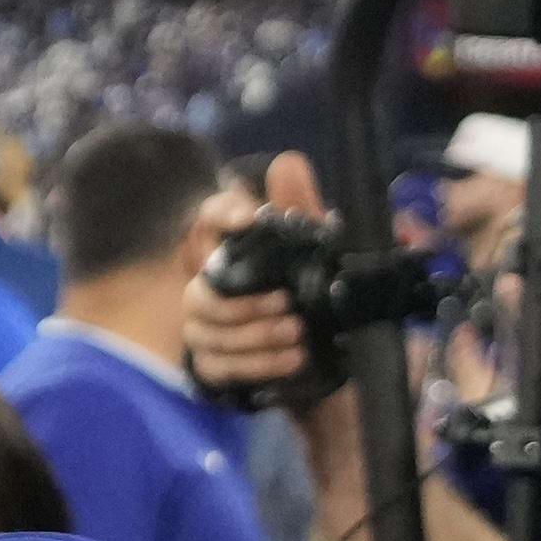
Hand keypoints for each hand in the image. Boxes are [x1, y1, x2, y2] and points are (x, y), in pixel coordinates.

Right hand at [184, 150, 324, 396]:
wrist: (344, 379)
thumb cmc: (329, 307)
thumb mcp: (328, 257)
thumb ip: (306, 213)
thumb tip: (287, 162)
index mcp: (237, 255)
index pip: (208, 220)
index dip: (219, 215)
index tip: (248, 219)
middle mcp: (213, 291)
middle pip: (197, 291)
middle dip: (240, 302)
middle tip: (286, 303)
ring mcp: (208, 334)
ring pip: (203, 332)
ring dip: (251, 334)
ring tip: (298, 334)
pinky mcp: (215, 371)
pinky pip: (216, 367)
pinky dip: (255, 363)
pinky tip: (291, 359)